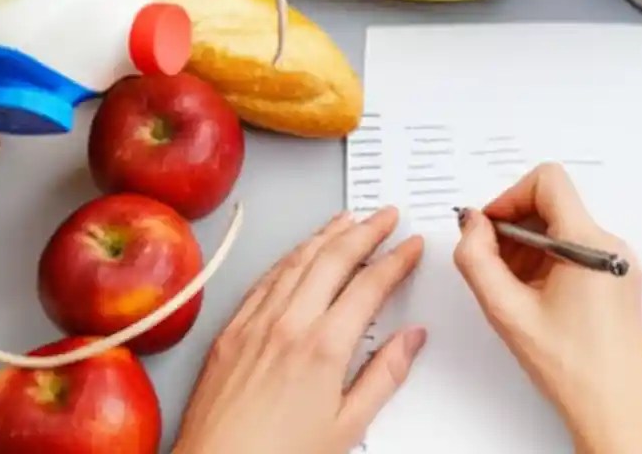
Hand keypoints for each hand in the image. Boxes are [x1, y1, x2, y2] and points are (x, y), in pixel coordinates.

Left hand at [172, 207, 425, 453]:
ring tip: (347, 219)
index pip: (370, 285)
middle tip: (386, 215)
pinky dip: (289, 258)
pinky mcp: (229, 332)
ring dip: (326, 234)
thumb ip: (383, 376)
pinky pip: (264, 280)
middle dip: (366, 230)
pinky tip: (297, 253)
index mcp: (323, 348)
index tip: (412, 245)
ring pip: (296, 261)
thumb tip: (412, 339)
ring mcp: (254, 324)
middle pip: (333, 259)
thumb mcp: (347, 427)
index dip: (396, 259)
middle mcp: (287, 326)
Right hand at [453, 163, 641, 453]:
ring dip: (528, 247)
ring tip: (512, 288)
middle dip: (515, 227)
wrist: (613, 406)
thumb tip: (471, 224)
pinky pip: (576, 250)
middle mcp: (611, 245)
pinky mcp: (617, 278)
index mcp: (589, 244)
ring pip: (563, 228)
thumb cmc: (571, 366)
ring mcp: (618, 262)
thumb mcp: (507, 311)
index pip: (547, 181)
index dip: (509, 197)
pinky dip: (547, 262)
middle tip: (492, 263)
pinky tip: (533, 296)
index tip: (489, 228)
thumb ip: (477, 259)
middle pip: (554, 205)